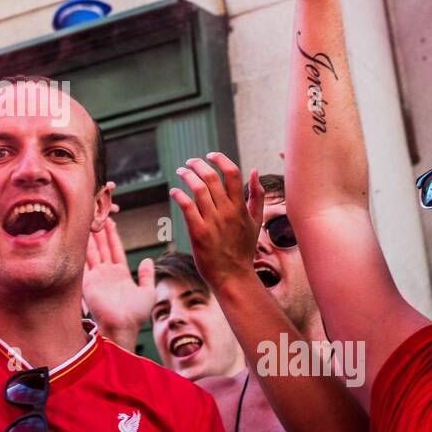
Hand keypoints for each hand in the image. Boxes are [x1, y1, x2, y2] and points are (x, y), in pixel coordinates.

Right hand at [82, 218, 153, 344]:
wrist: (122, 326)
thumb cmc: (135, 314)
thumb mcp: (148, 292)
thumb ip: (146, 275)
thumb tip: (146, 260)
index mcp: (120, 274)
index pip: (115, 249)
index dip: (113, 236)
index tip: (110, 221)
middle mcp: (106, 273)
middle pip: (102, 248)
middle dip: (99, 232)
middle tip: (97, 215)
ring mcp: (96, 277)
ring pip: (91, 252)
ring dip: (89, 238)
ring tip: (87, 221)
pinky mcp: (87, 282)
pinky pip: (82, 263)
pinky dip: (80, 251)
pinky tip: (78, 238)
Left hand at [170, 153, 263, 290]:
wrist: (233, 276)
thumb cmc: (243, 249)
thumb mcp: (256, 222)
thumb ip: (257, 196)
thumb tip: (254, 171)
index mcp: (240, 207)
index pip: (232, 174)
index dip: (220, 159)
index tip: (210, 155)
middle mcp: (227, 212)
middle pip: (211, 178)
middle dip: (198, 165)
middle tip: (189, 162)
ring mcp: (213, 222)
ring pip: (198, 189)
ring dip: (186, 176)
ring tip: (180, 172)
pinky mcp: (198, 233)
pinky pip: (187, 207)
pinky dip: (179, 195)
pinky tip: (174, 192)